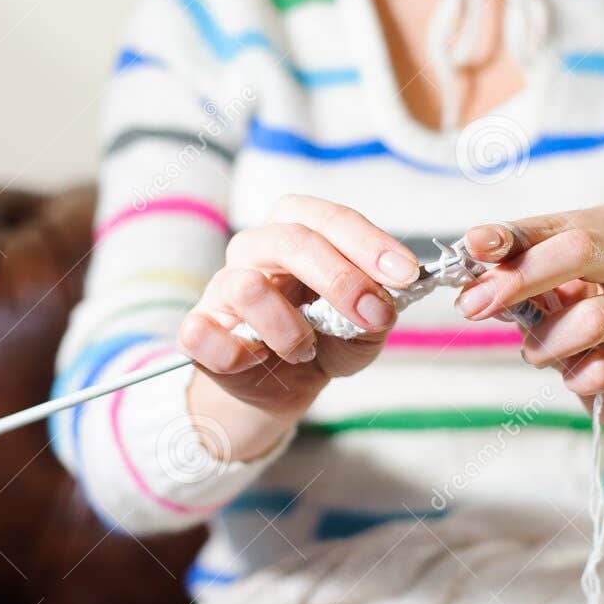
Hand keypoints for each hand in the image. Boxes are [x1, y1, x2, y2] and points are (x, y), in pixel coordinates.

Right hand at [179, 195, 419, 454]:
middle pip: (292, 240)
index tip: (406, 274)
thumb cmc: (325, 339)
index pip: (330, 218)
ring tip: (307, 351)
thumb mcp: (366, 324)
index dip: (370, 244)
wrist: (282, 385)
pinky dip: (238, 353)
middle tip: (375, 315)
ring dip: (290, 328)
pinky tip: (258, 361)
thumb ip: (380, 306)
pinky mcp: (197, 328)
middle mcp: (255, 247)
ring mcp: (221, 286)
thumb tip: (391, 295)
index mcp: (297, 229)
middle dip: (341, 279)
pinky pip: (204, 332)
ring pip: (248, 286)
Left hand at [454, 205, 603, 409]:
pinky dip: (578, 377)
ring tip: (533, 353)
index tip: (472, 248)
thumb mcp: (551, 285)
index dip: (513, 237)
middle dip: (519, 279)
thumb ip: (518, 263)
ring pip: (595, 318)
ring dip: (547, 341)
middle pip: (583, 250)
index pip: (564, 225)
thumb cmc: (590, 317)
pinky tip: (576, 378)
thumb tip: (475, 248)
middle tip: (472, 307)